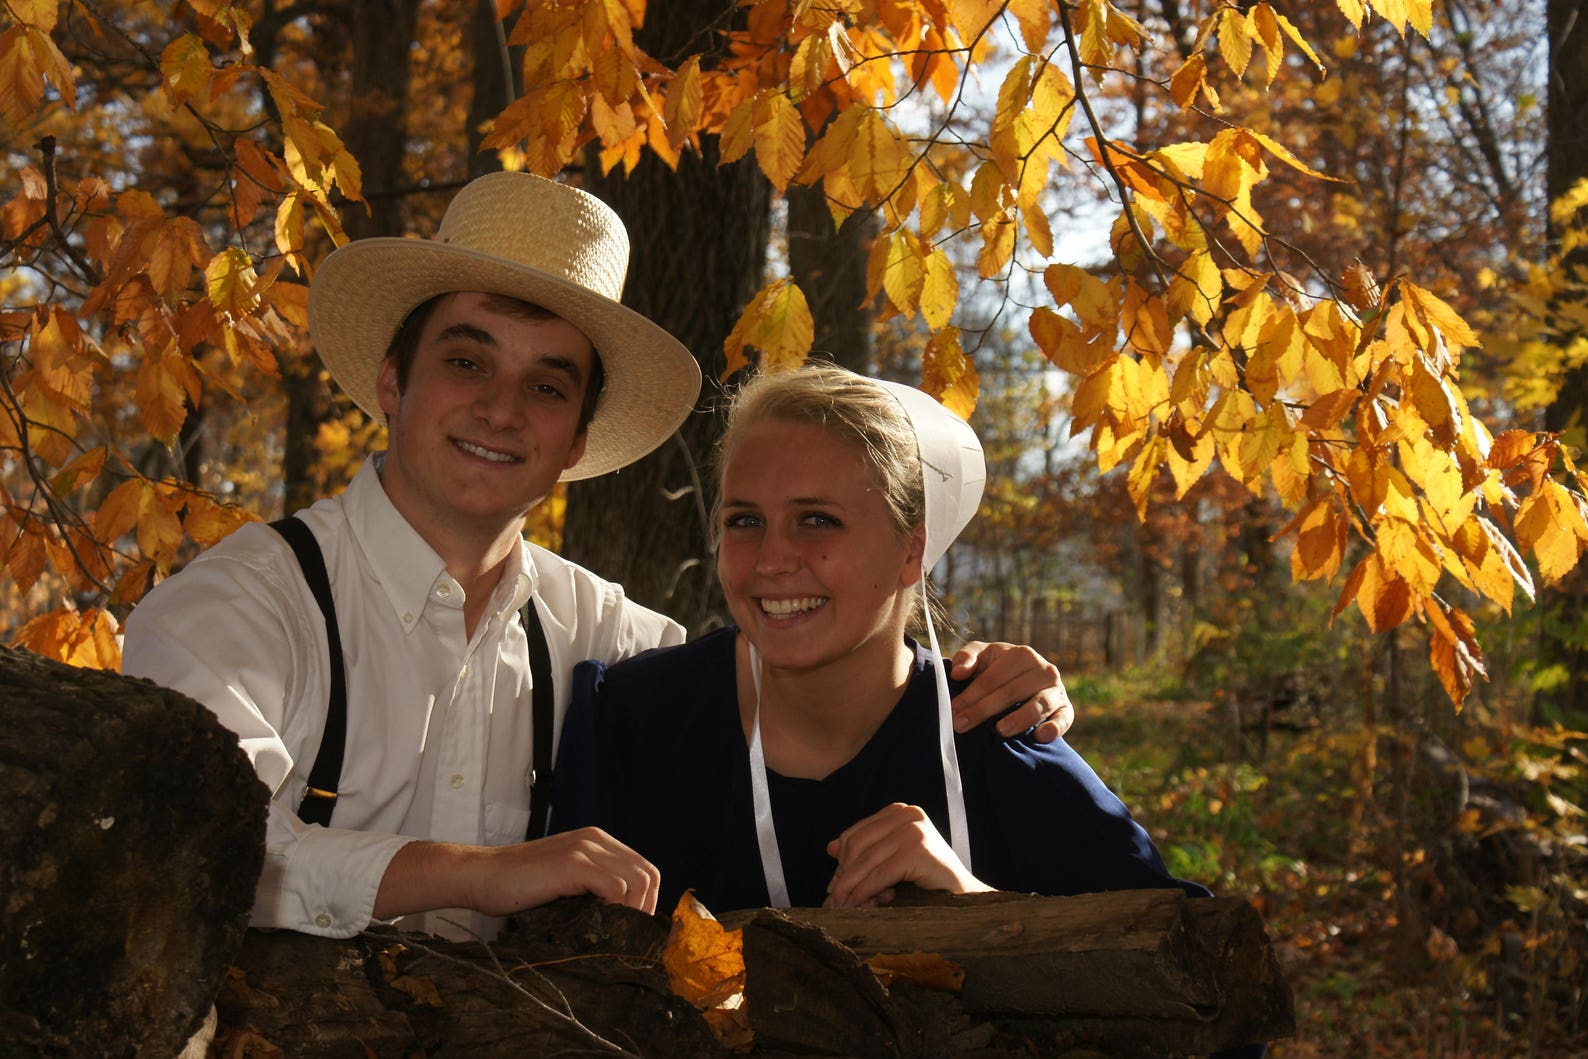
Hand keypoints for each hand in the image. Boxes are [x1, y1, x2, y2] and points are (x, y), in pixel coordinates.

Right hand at [377, 827, 660, 919]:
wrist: (480, 876)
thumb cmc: (516, 885)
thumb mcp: (562, 880)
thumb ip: (589, 886)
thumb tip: (620, 917)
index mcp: (596, 841)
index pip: (643, 868)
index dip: (647, 899)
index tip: (634, 926)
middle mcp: (595, 839)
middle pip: (649, 872)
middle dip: (647, 907)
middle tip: (630, 934)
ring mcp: (585, 849)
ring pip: (639, 879)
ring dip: (635, 910)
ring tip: (617, 932)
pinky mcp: (573, 864)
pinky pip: (616, 886)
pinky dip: (617, 908)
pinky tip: (600, 922)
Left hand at [824, 803, 991, 908]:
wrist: (964, 897)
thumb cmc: (928, 879)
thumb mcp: (892, 860)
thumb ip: (865, 851)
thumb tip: (829, 847)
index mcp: (900, 810)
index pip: (856, 833)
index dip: (842, 861)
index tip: (834, 885)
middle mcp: (907, 814)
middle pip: (858, 845)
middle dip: (844, 875)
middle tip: (834, 900)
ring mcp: (914, 830)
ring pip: (867, 861)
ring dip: (851, 887)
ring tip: (842, 906)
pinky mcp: (917, 850)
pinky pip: (880, 874)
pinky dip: (865, 892)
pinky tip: (859, 905)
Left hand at [949, 641, 1071, 741]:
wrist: (1028, 679)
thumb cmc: (999, 667)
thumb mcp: (982, 655)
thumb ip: (967, 657)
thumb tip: (957, 674)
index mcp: (1021, 655)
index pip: (992, 678)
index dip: (970, 695)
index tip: (952, 711)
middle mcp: (1043, 670)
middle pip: (1010, 692)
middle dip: (983, 710)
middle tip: (961, 726)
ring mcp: (1057, 690)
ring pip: (1039, 704)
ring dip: (1020, 718)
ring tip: (1001, 730)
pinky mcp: (1066, 709)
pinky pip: (1064, 719)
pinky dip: (1054, 728)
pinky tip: (1039, 737)